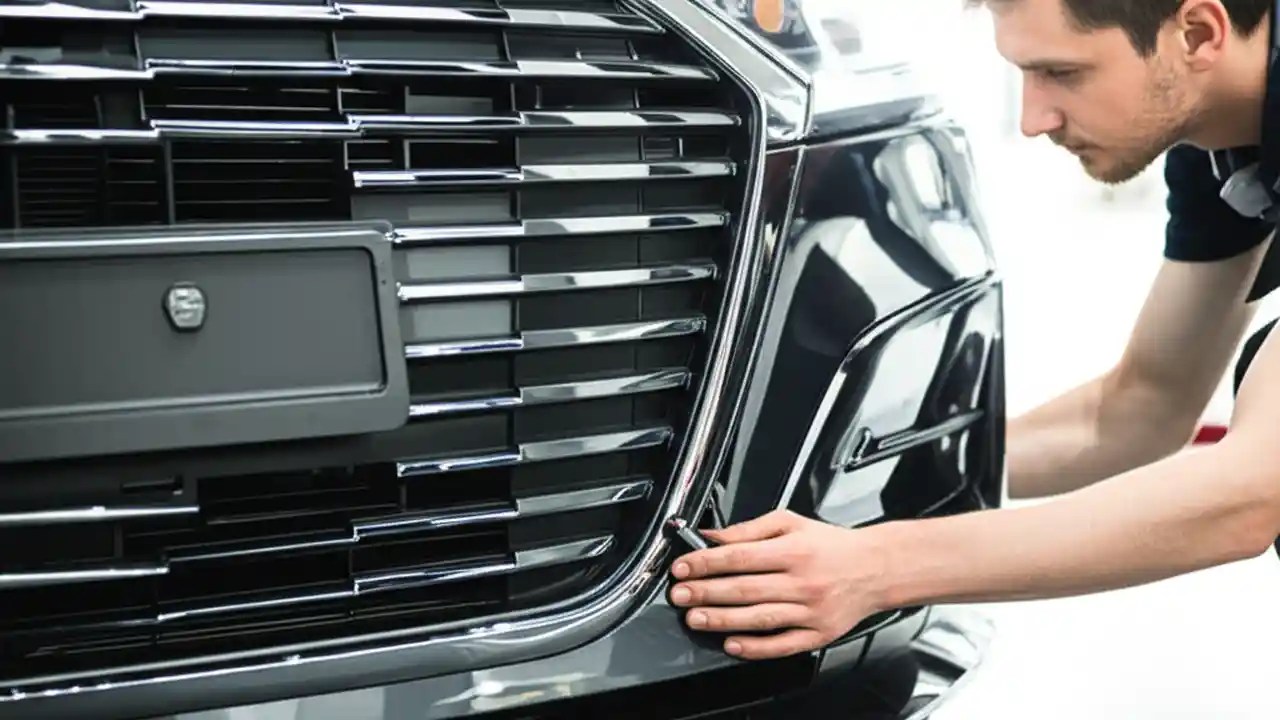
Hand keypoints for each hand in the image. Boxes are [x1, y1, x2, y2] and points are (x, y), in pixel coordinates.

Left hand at [668, 510, 889, 659]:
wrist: (877, 568)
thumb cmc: (832, 546)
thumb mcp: (791, 522)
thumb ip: (749, 529)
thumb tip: (712, 536)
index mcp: (793, 550)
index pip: (740, 556)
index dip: (706, 562)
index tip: (683, 567)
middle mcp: (802, 581)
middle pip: (745, 588)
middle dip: (706, 592)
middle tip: (679, 595)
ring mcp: (811, 610)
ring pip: (760, 618)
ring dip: (723, 620)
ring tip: (695, 618)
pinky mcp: (819, 634)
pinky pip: (783, 644)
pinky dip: (756, 647)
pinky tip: (732, 644)